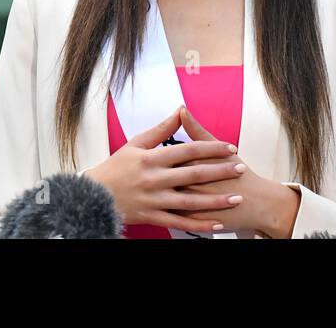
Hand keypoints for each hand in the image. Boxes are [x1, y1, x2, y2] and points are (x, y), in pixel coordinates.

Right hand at [81, 106, 246, 233]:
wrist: (95, 196)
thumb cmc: (116, 167)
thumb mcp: (136, 143)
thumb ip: (161, 129)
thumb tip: (180, 111)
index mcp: (152, 158)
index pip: (188, 150)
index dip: (211, 148)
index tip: (230, 147)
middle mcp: (155, 179)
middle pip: (194, 174)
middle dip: (220, 172)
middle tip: (241, 169)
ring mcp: (154, 200)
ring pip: (191, 202)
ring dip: (216, 200)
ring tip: (236, 197)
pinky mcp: (153, 217)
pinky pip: (180, 223)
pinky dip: (199, 225)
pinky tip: (217, 224)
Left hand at [169, 107, 301, 238]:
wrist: (258, 202)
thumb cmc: (239, 174)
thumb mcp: (219, 149)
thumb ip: (197, 130)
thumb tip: (182, 110)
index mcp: (197, 161)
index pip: (169, 155)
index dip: (161, 155)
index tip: (157, 156)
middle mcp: (194, 181)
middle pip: (165, 176)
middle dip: (157, 175)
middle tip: (154, 173)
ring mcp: (195, 202)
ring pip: (166, 198)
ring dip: (160, 195)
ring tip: (159, 190)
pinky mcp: (196, 219)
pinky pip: (175, 216)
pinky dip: (169, 211)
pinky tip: (166, 206)